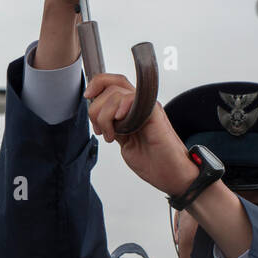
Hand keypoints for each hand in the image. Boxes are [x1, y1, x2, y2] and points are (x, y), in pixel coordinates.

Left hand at [85, 73, 196, 195]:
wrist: (170, 174)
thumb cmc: (152, 162)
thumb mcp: (124, 142)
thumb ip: (113, 126)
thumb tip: (96, 116)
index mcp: (132, 109)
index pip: (113, 83)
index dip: (97, 84)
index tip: (87, 96)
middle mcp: (140, 104)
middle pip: (110, 88)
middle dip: (96, 111)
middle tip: (101, 131)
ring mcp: (147, 107)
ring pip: (115, 94)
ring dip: (105, 118)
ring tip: (112, 136)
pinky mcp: (153, 112)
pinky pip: (133, 98)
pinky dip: (120, 109)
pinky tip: (120, 124)